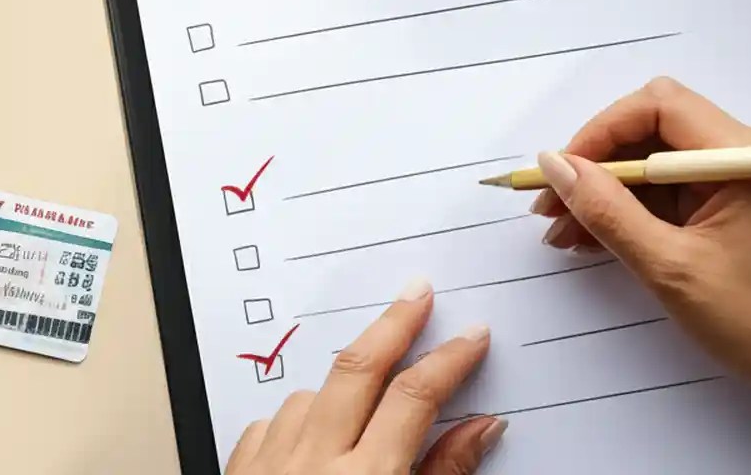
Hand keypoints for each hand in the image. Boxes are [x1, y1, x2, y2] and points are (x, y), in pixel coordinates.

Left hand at [226, 280, 504, 474]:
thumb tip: (482, 430)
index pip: (416, 398)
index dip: (450, 359)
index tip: (472, 336)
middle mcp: (311, 466)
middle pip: (359, 367)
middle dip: (394, 323)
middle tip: (419, 294)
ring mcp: (269, 468)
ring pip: (310, 394)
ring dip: (345, 383)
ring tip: (371, 386)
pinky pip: (269, 422)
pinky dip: (297, 416)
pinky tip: (312, 430)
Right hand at [531, 77, 750, 430]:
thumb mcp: (671, 269)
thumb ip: (608, 211)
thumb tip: (556, 164)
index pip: (661, 106)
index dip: (601, 132)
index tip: (561, 172)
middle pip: (660, 128)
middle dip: (600, 164)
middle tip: (553, 206)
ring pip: (665, 159)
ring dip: (615, 190)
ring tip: (567, 231)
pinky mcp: (749, 197)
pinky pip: (684, 186)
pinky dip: (643, 207)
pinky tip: (603, 234)